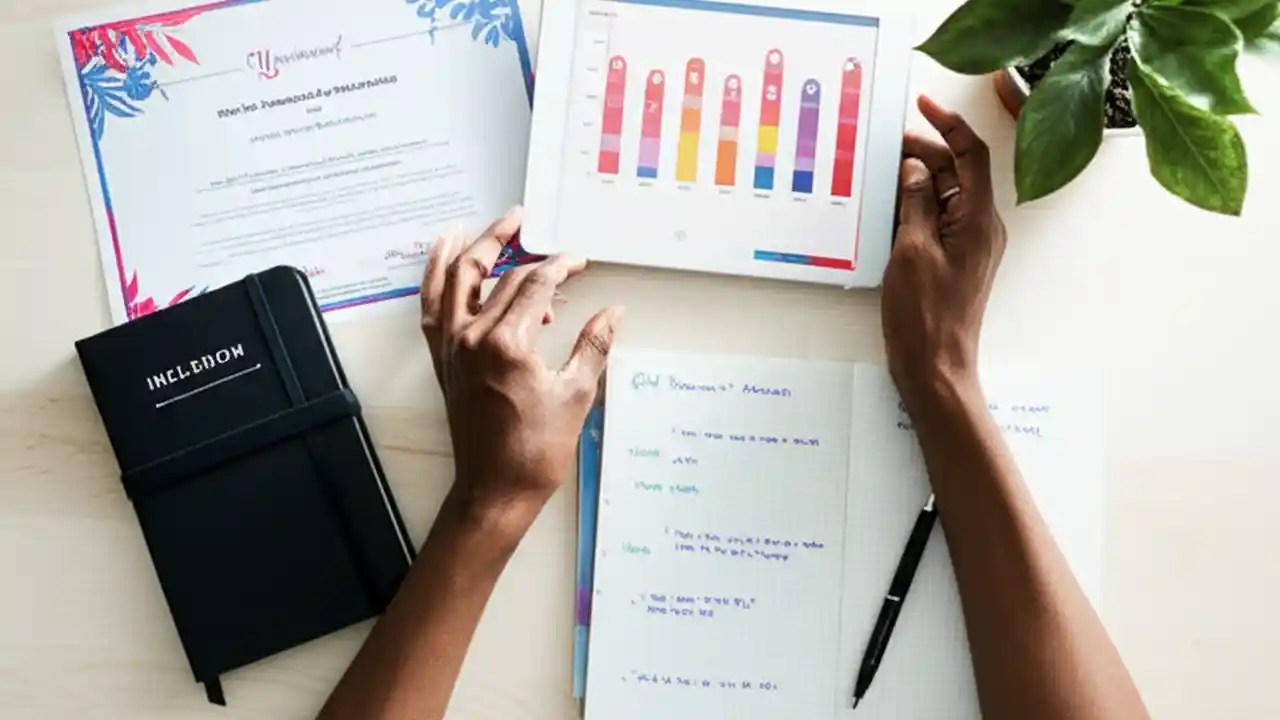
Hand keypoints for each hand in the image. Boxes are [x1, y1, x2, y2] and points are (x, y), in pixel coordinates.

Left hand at [420, 207, 623, 534]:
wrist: (495, 489)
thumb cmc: (535, 451)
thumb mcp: (576, 395)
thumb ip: (593, 346)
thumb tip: (612, 313)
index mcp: (507, 344)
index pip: (534, 286)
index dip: (560, 267)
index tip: (579, 263)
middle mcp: (472, 337)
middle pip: (499, 277)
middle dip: (525, 253)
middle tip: (540, 230)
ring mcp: (452, 347)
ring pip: (457, 278)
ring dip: (476, 246)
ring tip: (494, 224)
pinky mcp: (442, 358)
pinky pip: (432, 304)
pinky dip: (436, 273)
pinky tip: (446, 252)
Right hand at [883, 96, 1006, 414]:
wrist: (935, 367)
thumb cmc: (925, 316)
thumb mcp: (911, 250)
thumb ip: (915, 203)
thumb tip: (915, 170)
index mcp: (979, 220)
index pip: (972, 155)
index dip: (950, 124)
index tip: (924, 105)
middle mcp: (981, 228)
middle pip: (958, 173)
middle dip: (926, 152)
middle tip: (887, 145)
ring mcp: (968, 245)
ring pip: (946, 195)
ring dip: (918, 179)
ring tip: (883, 172)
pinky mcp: (953, 260)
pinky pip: (937, 219)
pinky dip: (915, 206)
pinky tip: (889, 206)